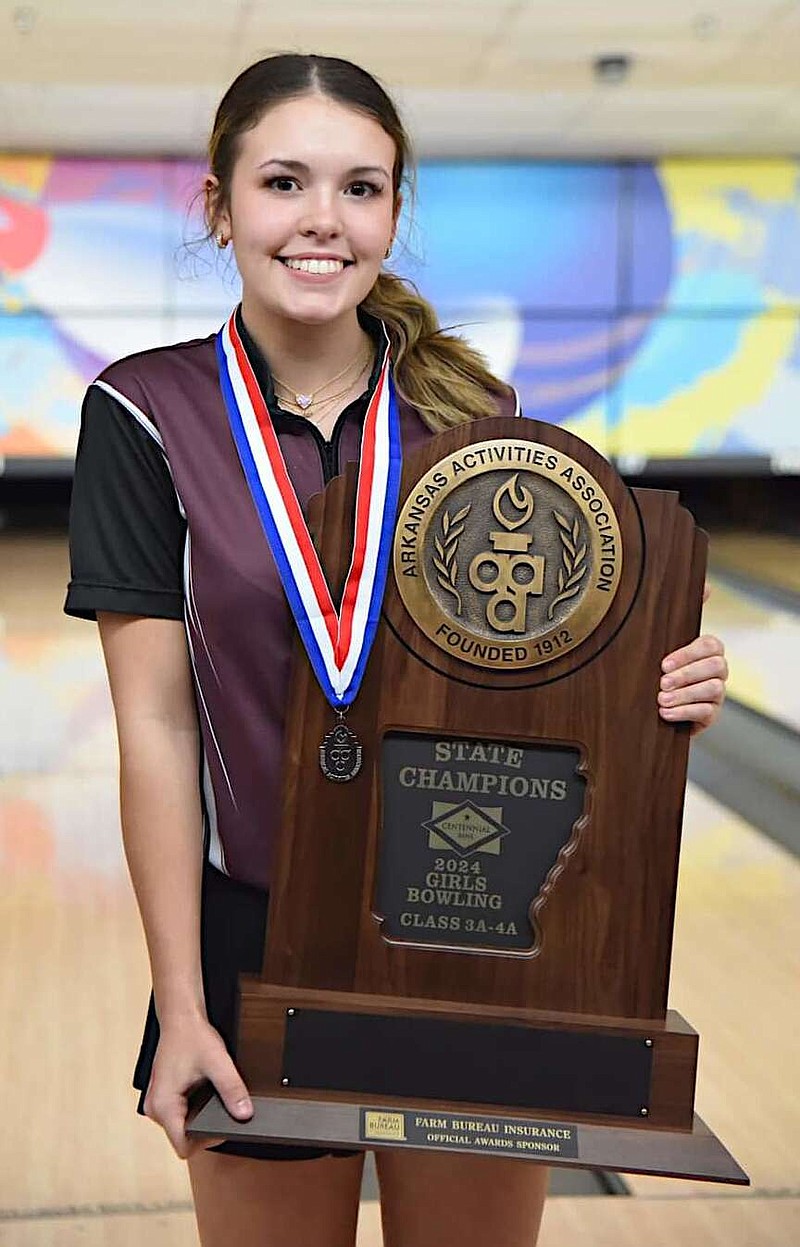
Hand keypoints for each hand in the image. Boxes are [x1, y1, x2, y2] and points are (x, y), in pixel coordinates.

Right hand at [143, 1013, 252, 1158]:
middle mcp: (155, 1108)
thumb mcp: (218, 1063)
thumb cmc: (192, 1036)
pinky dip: (193, 1109)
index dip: (205, 1142)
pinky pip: (179, 1114)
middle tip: (222, 1108)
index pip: (183, 1146)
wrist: (180, 1017)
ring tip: (212, 1097)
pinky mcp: (162, 1096)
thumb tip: (244, 1113)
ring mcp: (156, 1103)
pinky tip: (203, 1093)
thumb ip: (232, 1089)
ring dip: (198, 1118)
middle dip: (204, 1128)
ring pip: (181, 1126)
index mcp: (164, 1105)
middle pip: (183, 1137)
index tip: (222, 1127)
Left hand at [659, 624, 727, 735]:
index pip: (709, 645)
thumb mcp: (662, 666)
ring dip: (685, 694)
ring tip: (663, 699)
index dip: (687, 654)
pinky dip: (684, 711)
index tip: (664, 666)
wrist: (660, 715)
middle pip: (716, 665)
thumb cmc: (660, 681)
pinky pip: (706, 711)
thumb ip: (664, 658)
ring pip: (714, 688)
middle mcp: (718, 671)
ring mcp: (718, 693)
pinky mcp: (713, 714)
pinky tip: (666, 712)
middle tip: (663, 683)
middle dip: (686, 674)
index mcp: (709, 652)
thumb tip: (650, 651)